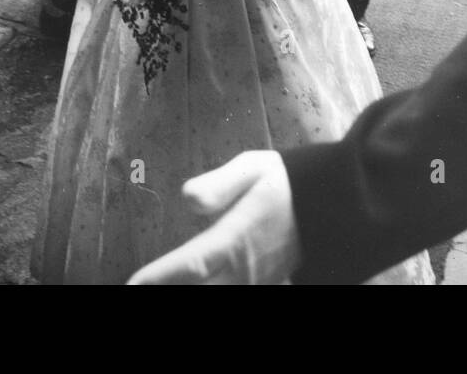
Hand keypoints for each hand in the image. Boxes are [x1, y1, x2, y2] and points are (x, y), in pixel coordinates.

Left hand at [128, 152, 300, 284]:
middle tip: (135, 288)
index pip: (192, 265)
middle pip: (199, 291)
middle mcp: (243, 270)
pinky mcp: (262, 284)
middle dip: (166, 292)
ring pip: (216, 296)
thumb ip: (220, 184)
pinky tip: (194, 287)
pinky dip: (211, 292)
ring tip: (157, 289)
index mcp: (236, 240)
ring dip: (186, 293)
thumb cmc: (287, 182)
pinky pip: (232, 294)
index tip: (133, 283)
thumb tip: (188, 198)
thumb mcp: (253, 169)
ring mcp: (253, 282)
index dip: (160, 278)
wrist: (332, 202)